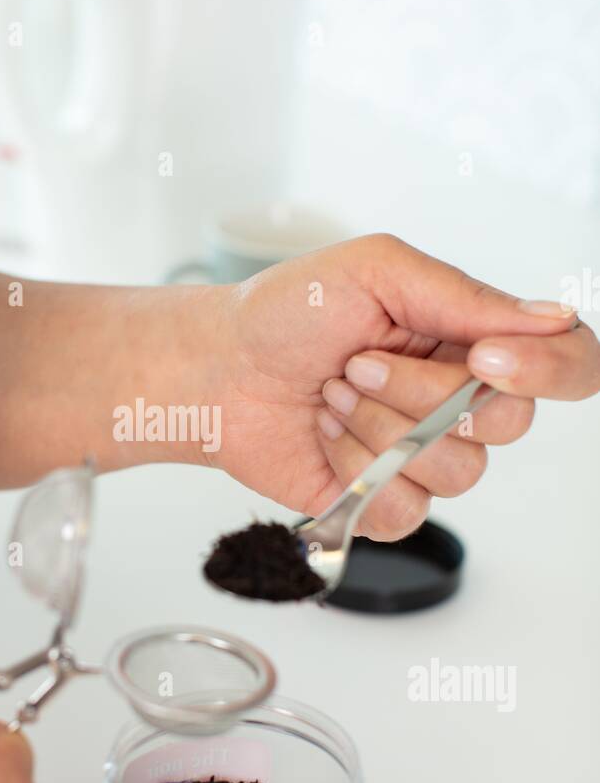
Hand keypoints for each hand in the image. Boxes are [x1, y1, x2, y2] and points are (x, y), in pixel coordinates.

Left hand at [208, 233, 599, 538]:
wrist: (218, 368)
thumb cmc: (290, 312)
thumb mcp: (377, 271)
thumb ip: (465, 296)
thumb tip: (552, 320)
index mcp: (474, 340)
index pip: (569, 365)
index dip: (547, 370)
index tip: (482, 358)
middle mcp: (463, 403)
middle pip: (506, 424)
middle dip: (421, 392)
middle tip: (357, 363)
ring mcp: (427, 458)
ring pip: (456, 471)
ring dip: (378, 429)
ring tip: (333, 395)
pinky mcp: (387, 504)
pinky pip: (408, 511)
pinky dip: (355, 472)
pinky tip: (325, 438)